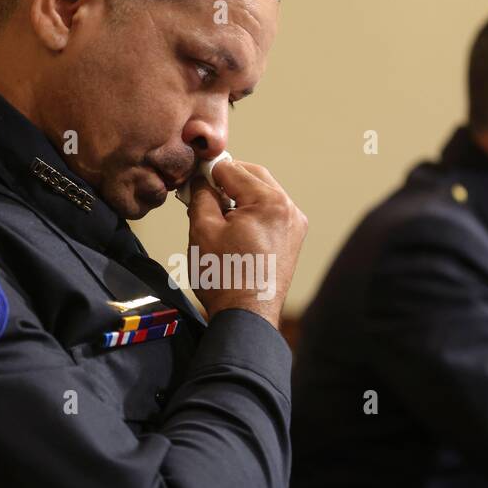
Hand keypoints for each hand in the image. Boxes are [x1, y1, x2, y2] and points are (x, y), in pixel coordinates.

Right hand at [185, 158, 306, 328]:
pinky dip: (252, 212)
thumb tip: (202, 181)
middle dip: (227, 179)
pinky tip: (233, 227)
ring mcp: (294, 226)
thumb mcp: (203, 229)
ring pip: (263, 194)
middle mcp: (289, 209)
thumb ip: (202, 196)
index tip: (193, 178)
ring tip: (216, 212)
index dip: (208, 171)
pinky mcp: (293, 241)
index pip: (233, 169)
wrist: (246, 318)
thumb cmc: (224, 277)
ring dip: (240, 195)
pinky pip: (271, 214)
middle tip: (202, 190)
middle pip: (254, 177)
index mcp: (270, 202)